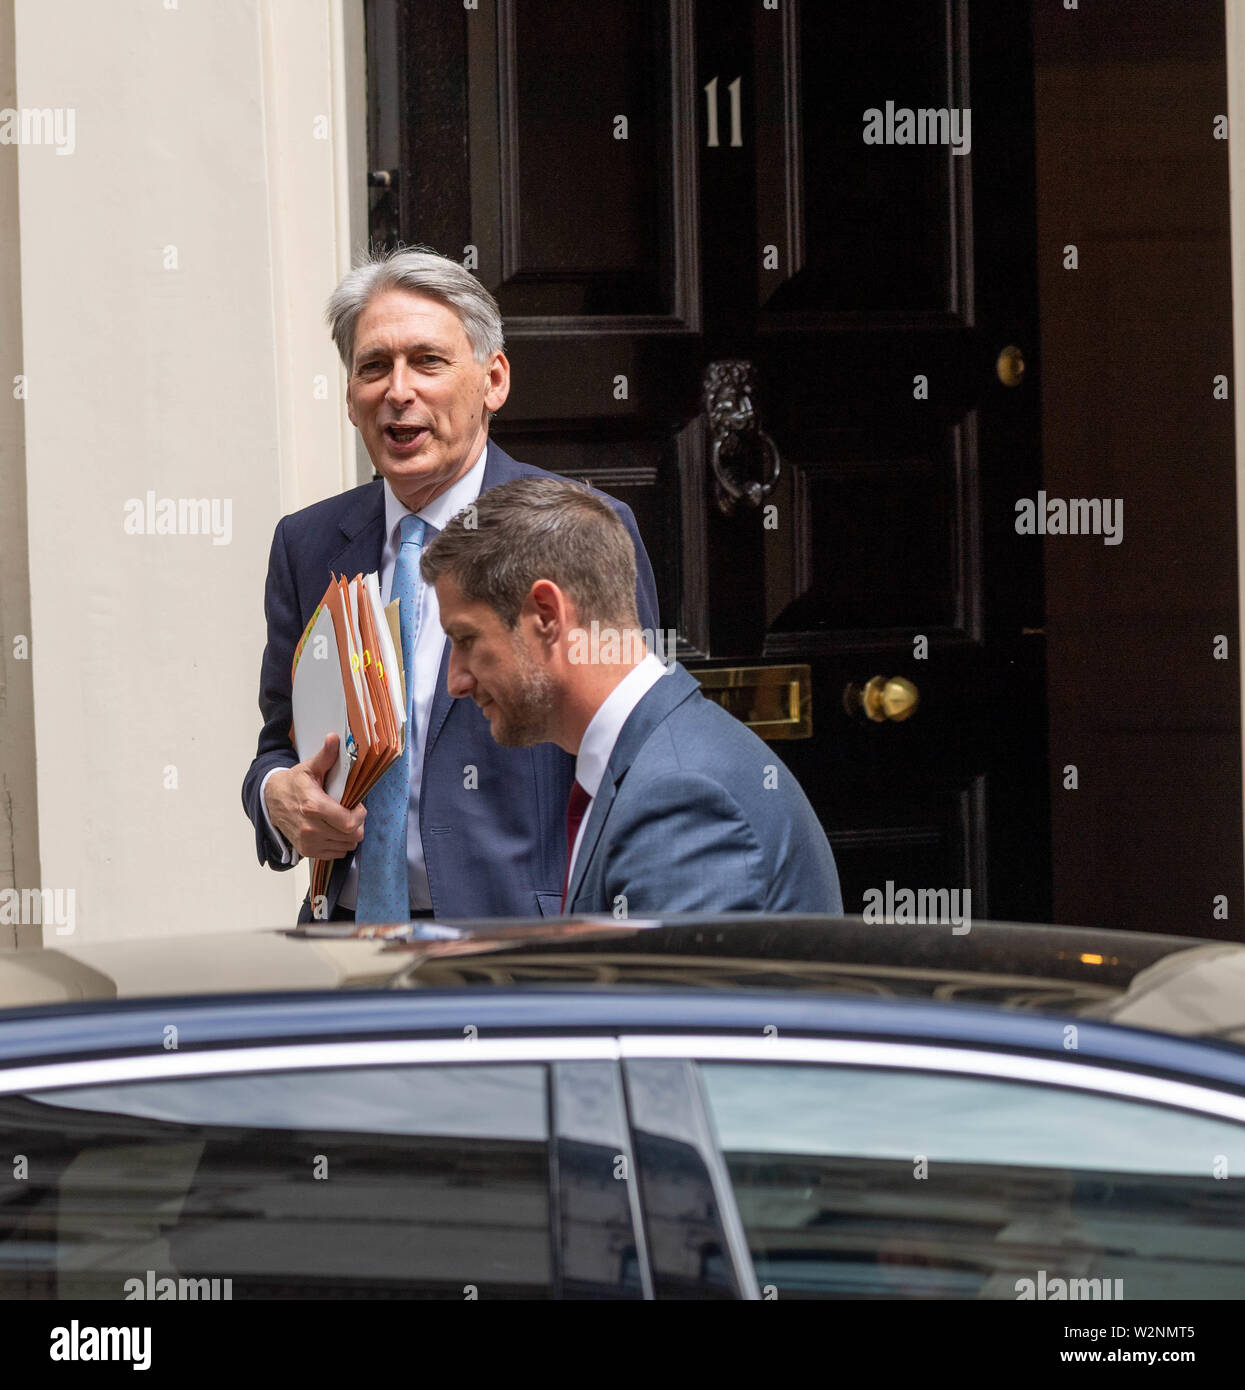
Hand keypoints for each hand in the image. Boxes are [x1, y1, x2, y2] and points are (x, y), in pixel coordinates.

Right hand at [264, 734, 365, 858]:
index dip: (360, 815)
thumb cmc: (294, 784)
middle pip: (351, 836)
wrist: (271, 800)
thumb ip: (326, 755)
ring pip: (346, 846)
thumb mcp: (309, 767)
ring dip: (349, 835)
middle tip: (352, 813)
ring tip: (342, 821)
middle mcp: (310, 828)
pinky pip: (336, 853)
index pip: (350, 822)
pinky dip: (340, 843)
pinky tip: (334, 830)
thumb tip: (334, 738)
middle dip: (357, 824)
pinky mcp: (307, 851)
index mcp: (313, 806)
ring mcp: (308, 842)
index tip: (358, 807)